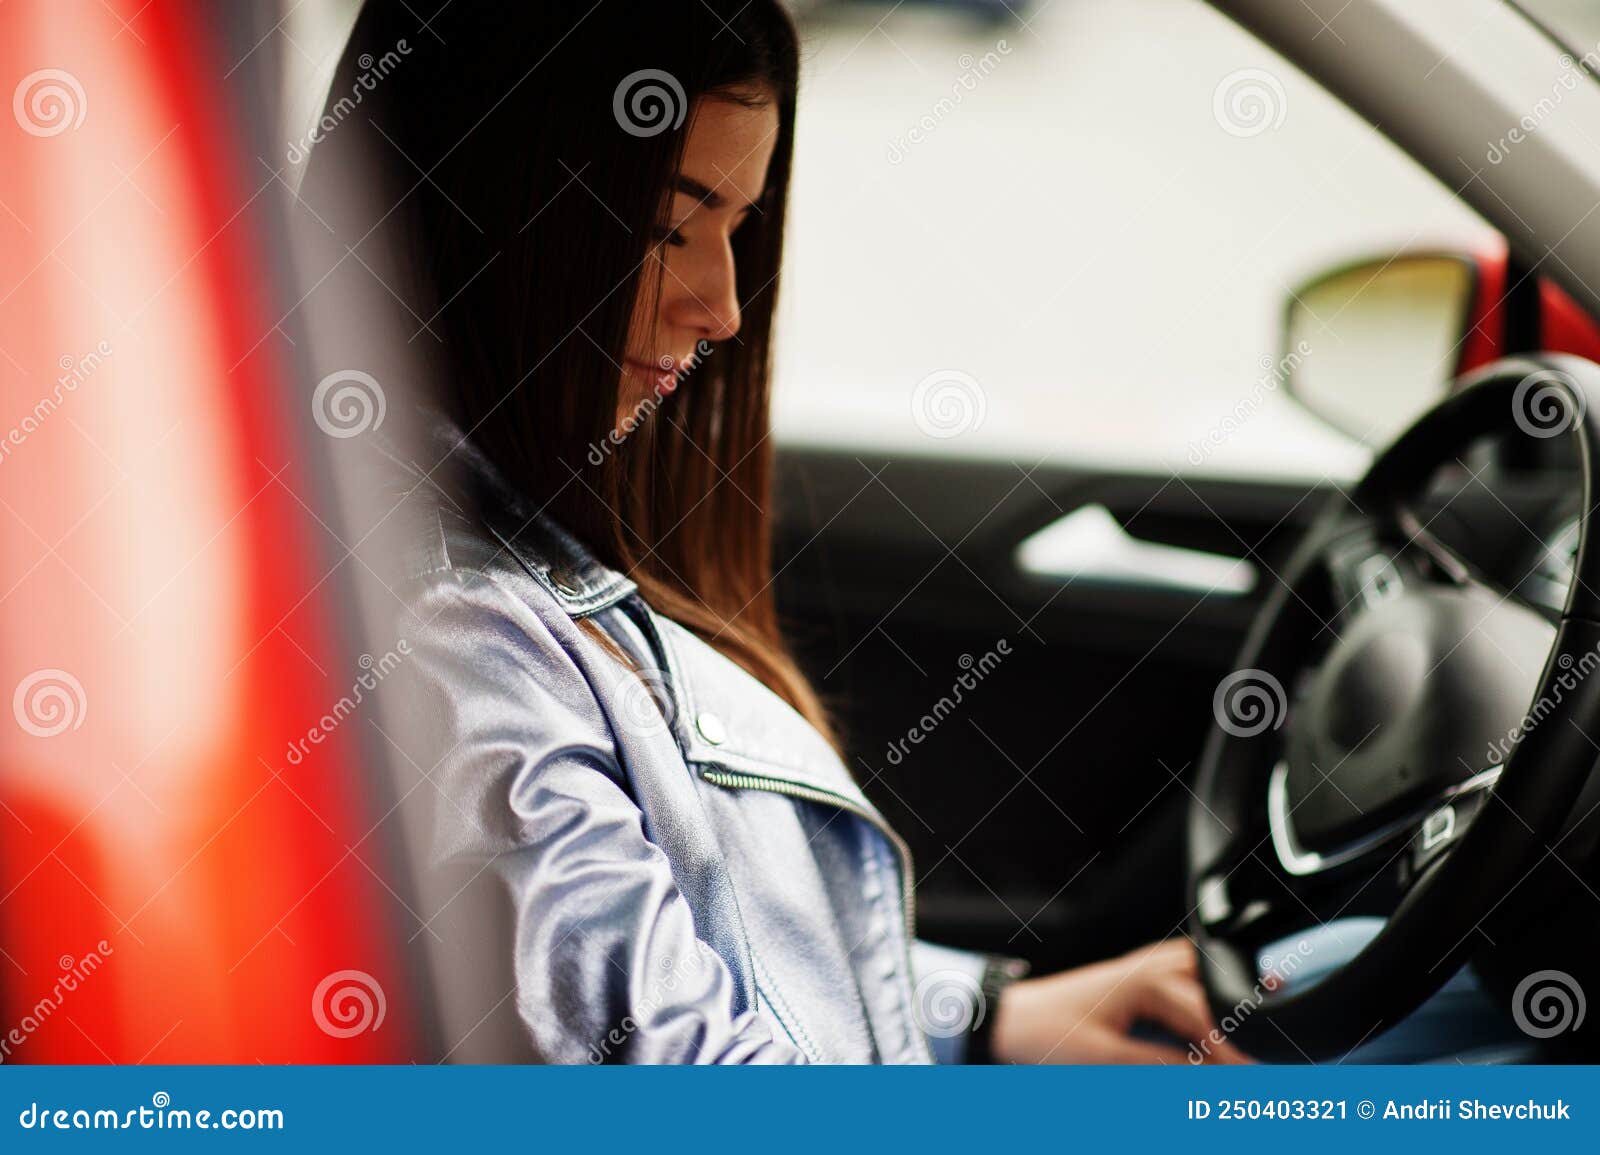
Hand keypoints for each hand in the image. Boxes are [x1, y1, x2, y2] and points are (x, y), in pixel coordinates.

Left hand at [989, 939, 1251, 1063]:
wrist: (1012, 1020)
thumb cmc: (1049, 1035)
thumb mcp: (1106, 1061)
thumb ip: (1163, 1067)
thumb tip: (1210, 1079)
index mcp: (1148, 981)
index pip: (1208, 1019)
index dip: (1237, 1053)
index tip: (1260, 1079)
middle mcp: (1153, 965)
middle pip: (1217, 987)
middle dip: (1246, 1018)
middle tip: (1277, 1051)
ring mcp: (1147, 967)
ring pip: (1206, 976)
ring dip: (1230, 1001)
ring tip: (1264, 1025)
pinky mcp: (1140, 978)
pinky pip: (1187, 979)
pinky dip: (1209, 997)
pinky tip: (1222, 1012)